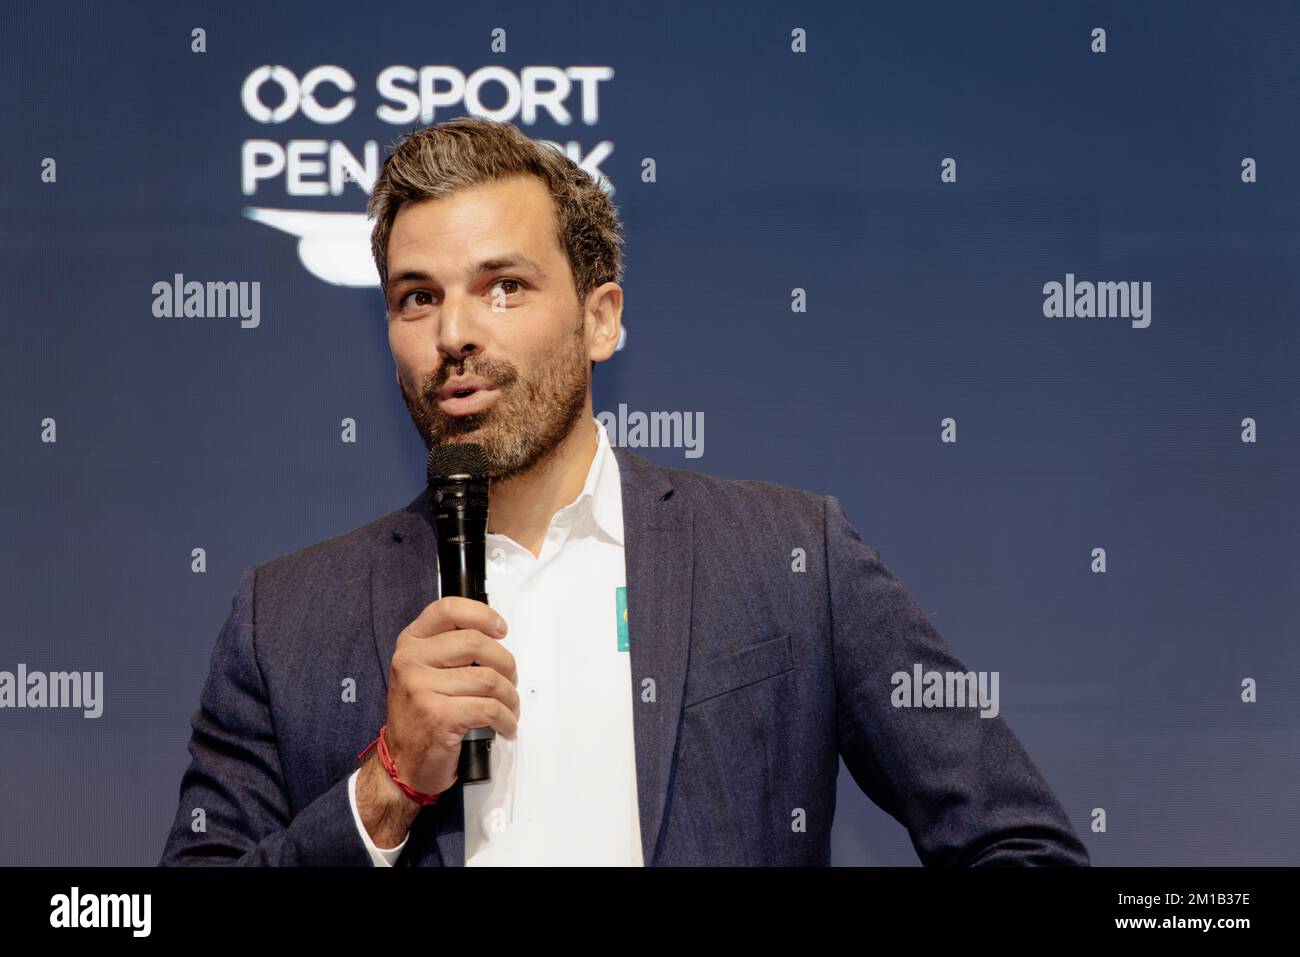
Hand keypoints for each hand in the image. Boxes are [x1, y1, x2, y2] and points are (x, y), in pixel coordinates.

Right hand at [357, 596, 515, 846]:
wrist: (403, 764)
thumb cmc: (422, 715)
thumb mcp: (425, 672)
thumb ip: (450, 649)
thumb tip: (495, 636)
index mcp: (410, 643)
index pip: (448, 609)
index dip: (482, 614)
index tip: (501, 629)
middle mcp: (410, 661)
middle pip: (476, 642)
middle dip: (506, 663)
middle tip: (511, 680)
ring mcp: (421, 689)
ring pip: (488, 679)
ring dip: (510, 697)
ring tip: (510, 707)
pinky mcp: (438, 716)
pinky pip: (489, 708)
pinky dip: (506, 718)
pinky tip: (505, 725)